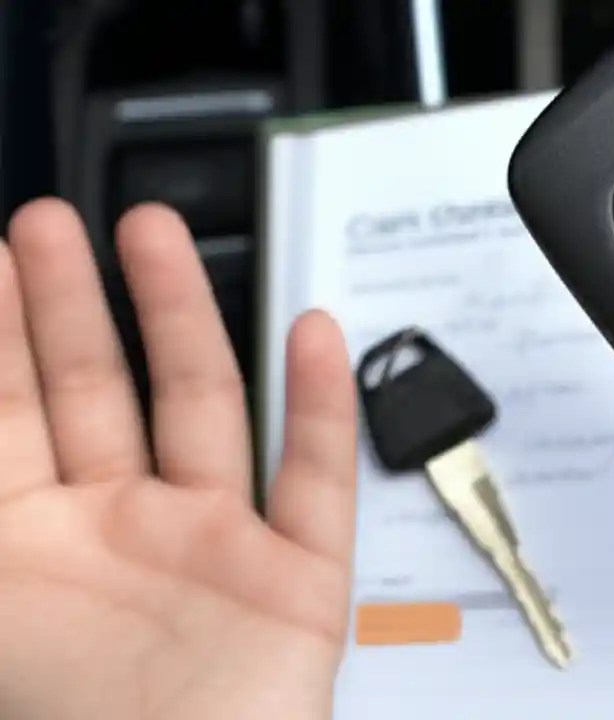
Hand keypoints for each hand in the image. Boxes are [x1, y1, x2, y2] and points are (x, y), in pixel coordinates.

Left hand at [0, 200, 356, 719]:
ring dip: (183, 321)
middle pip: (96, 395)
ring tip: (160, 236)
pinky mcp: (298, 584)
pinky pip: (314, 478)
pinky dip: (319, 406)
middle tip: (56, 222)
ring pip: (202, 411)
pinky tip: (312, 334)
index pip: (4, 415)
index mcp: (30, 554)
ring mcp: (214, 555)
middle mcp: (121, 541)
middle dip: (74, 304)